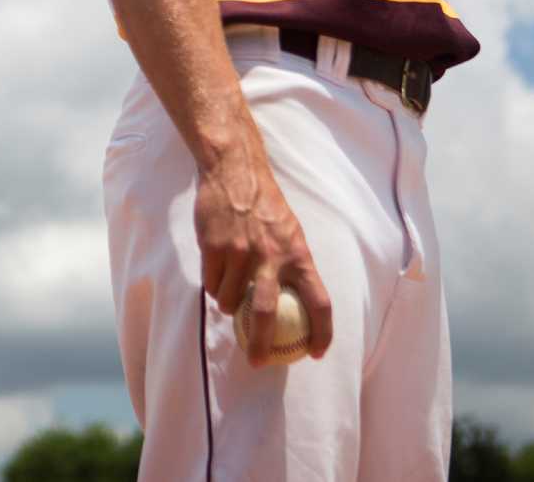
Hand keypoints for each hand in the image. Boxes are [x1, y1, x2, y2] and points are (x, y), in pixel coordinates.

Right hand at [195, 136, 333, 366]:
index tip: (316, 353)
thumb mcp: (290, 232)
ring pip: (229, 300)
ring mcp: (240, 253)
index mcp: (298, 255)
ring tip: (228, 295)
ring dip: (227, 305)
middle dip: (260, 345)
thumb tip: (296, 303)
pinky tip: (215, 273)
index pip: (319, 302)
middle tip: (257, 362)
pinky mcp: (214, 248)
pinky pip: (211, 282)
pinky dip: (213, 286)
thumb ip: (292, 264)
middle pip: (265, 314)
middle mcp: (271, 257)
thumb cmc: (265, 205)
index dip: (322, 332)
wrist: (234, 171)